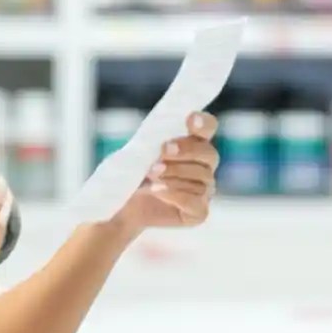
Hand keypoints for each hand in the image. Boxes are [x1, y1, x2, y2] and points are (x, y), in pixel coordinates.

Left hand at [114, 112, 219, 232]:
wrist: (123, 204)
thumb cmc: (133, 173)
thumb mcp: (137, 152)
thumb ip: (150, 141)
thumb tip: (156, 139)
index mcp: (194, 144)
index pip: (208, 128)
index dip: (203, 122)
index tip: (190, 119)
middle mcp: (204, 166)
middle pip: (209, 154)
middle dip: (186, 150)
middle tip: (164, 150)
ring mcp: (205, 190)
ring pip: (201, 179)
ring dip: (174, 173)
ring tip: (151, 173)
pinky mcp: (198, 212)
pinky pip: (195, 202)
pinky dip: (174, 194)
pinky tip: (156, 189)